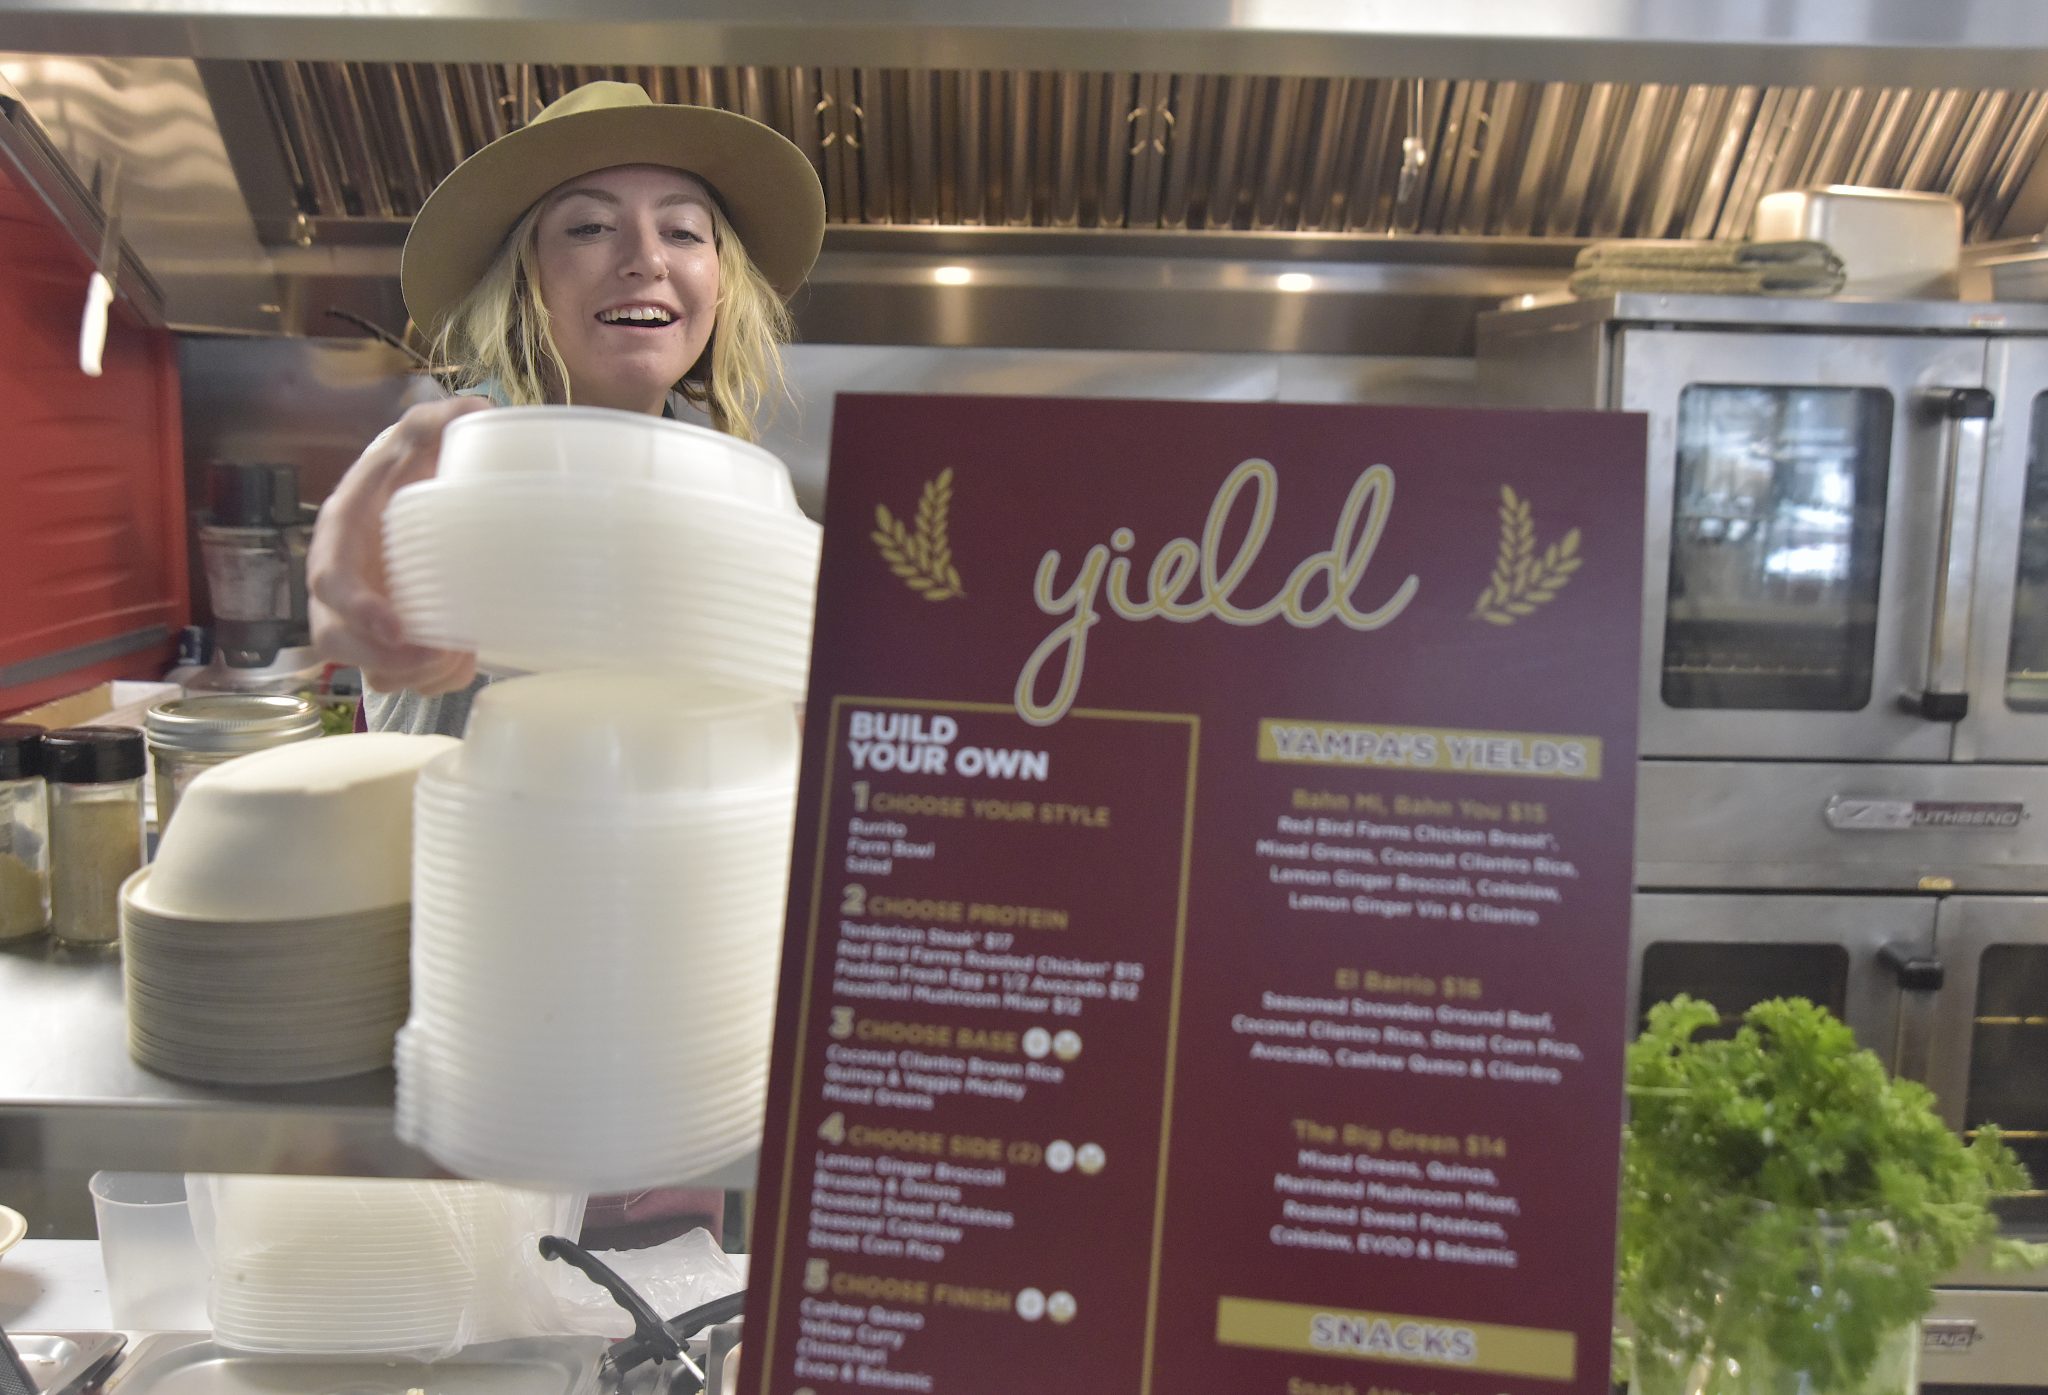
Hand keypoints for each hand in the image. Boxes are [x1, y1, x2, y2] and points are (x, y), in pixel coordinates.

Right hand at [308, 396, 490, 694]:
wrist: (418, 487)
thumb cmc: (412, 462)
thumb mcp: (421, 433)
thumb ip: (437, 420)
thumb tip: (472, 410)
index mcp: (340, 534)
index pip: (330, 581)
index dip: (356, 610)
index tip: (395, 628)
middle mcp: (341, 584)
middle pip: (338, 643)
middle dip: (387, 661)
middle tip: (440, 657)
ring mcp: (363, 617)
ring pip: (372, 670)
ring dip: (417, 676)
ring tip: (463, 657)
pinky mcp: (392, 638)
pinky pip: (403, 676)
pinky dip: (435, 679)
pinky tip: (468, 658)